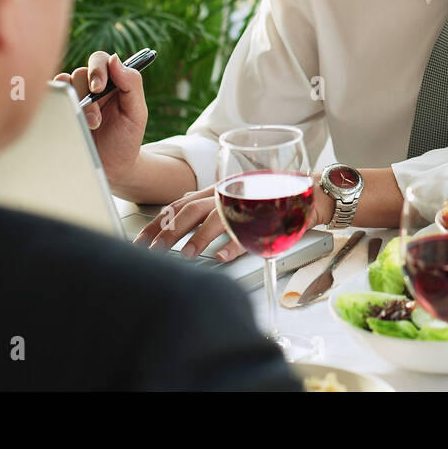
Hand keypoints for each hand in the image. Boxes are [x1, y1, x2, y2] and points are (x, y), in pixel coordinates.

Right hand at [56, 51, 146, 188]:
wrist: (111, 168)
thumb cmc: (126, 140)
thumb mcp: (137, 113)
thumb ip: (131, 84)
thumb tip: (116, 60)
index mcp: (112, 82)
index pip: (100, 61)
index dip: (97, 69)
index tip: (99, 88)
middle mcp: (90, 87)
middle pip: (79, 73)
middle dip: (87, 95)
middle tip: (96, 119)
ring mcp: (72, 99)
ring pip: (63, 85)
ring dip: (74, 103)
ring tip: (88, 126)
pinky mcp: (58, 111)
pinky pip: (49, 99)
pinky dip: (55, 104)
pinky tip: (65, 119)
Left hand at [133, 182, 334, 262]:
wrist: (308, 192)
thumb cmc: (267, 198)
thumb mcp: (232, 197)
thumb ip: (207, 202)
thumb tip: (179, 212)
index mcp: (215, 190)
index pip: (178, 205)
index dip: (156, 223)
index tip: (139, 242)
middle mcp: (226, 194)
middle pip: (189, 210)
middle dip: (167, 233)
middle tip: (150, 253)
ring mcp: (246, 203)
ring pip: (215, 217)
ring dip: (198, 238)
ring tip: (184, 256)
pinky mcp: (267, 215)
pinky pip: (248, 231)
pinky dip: (234, 245)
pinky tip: (222, 258)